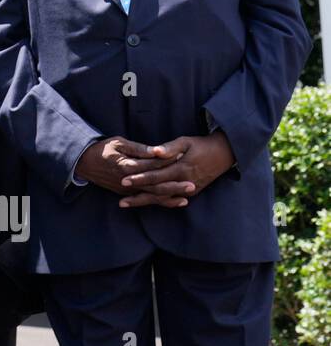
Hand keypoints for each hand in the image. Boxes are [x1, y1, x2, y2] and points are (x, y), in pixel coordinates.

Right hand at [75, 136, 190, 207]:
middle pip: (155, 185)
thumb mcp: (119, 143)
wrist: (84, 163)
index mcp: (127, 165)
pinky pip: (146, 200)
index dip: (168, 163)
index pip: (152, 165)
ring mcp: (127, 189)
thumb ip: (139, 148)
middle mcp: (128, 181)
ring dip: (170, 197)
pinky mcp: (126, 193)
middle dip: (174, 186)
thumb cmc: (102, 149)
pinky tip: (174, 202)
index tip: (184, 159)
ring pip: (151, 196)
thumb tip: (157, 150)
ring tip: (187, 197)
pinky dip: (160, 202)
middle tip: (192, 185)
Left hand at [117, 133, 235, 208]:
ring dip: (144, 202)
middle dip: (138, 196)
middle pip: (157, 192)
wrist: (224, 154)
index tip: (124, 180)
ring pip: (162, 199)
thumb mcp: (186, 142)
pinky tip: (143, 203)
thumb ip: (169, 147)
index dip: (140, 179)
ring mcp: (188, 189)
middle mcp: (184, 182)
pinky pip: (171, 199)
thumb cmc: (201, 146)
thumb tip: (154, 151)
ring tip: (125, 204)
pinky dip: (157, 203)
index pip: (156, 176)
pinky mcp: (191, 192)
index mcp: (181, 168)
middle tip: (120, 200)